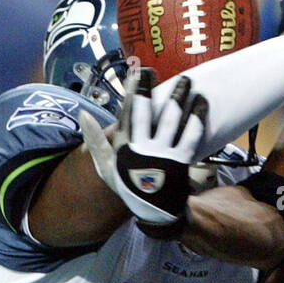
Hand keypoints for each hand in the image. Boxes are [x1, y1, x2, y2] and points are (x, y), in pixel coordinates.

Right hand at [78, 67, 208, 228]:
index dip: (131, 91)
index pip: (126, 113)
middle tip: (154, 70)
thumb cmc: (129, 185)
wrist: (154, 212)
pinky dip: (196, 118)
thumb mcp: (107, 165)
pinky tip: (201, 103)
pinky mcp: (180, 161)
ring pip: (170, 119)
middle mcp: (140, 149)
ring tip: (186, 80)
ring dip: (178, 97)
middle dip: (149, 89)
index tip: (135, 73)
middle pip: (145, 112)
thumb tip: (82, 113)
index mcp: (124, 147)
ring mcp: (161, 155)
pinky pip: (190, 136)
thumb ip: (95, 139)